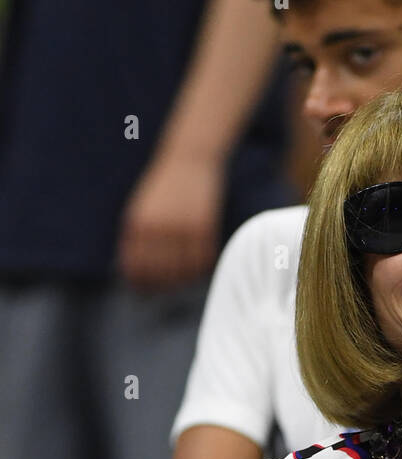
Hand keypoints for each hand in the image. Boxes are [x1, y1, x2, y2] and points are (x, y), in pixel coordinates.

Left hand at [117, 150, 222, 289]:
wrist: (189, 158)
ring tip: (184, 279)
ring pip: (182, 271)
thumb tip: (132, 276)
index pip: (136, 268)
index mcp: (138, 224)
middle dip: (163, 285)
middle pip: (160, 273)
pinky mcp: (203, 227)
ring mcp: (181, 228)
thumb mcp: (142, 210)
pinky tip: (198, 267)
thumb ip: (136, 240)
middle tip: (168, 288)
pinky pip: (201, 261)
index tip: (145, 291)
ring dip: (183, 280)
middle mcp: (158, 228)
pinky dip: (200, 269)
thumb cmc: (163, 188)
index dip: (140, 284)